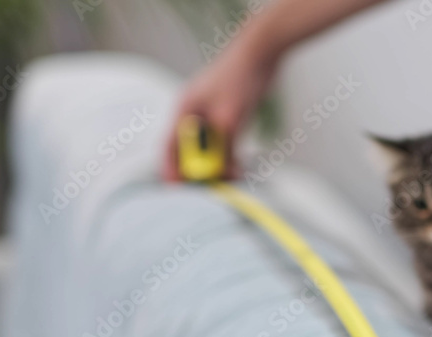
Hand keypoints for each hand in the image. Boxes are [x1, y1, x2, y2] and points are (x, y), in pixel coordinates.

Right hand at [163, 43, 277, 180]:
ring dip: (219, 165)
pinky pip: (226, 142)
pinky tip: (241, 167)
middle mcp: (194, 114)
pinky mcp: (229, 115)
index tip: (178, 190)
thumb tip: (224, 173)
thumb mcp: (228, 118)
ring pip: (211, 148)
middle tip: (213, 188)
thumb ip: (224, 146)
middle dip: (200, 171)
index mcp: (184, 110)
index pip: (170, 147)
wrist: (261, 51)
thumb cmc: (239, 78)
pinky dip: (231, 155)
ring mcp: (211, 114)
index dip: (172, 169)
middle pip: (190, 151)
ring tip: (232, 179)